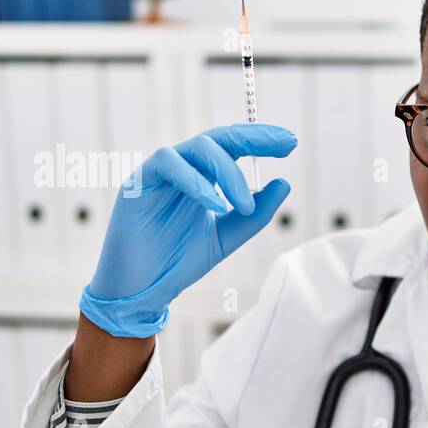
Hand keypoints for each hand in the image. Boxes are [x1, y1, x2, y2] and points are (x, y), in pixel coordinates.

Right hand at [79, 123, 297, 337]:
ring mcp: (160, 173)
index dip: (260, 140)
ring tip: (245, 205)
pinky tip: (217, 205)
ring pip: (198, 148)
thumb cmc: (179, 261)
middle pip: (220, 137)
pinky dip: (196, 182)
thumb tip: (284, 184)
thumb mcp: (227, 237)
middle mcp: (183, 169)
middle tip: (284, 144)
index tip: (290, 143)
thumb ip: (255, 214)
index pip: (233, 148)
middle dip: (254, 138)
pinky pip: (168, 164)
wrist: (143, 289)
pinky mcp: (138, 182)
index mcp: (203, 178)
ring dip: (229, 173)